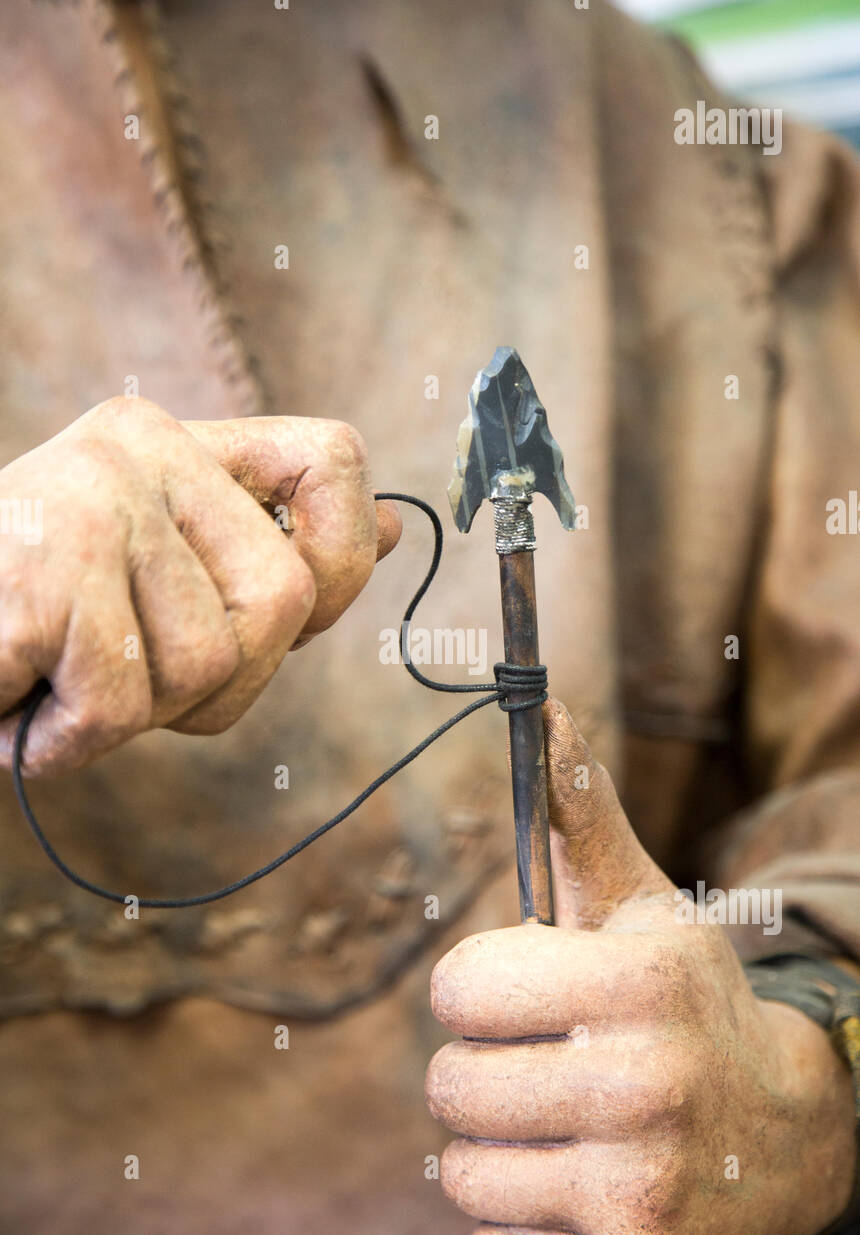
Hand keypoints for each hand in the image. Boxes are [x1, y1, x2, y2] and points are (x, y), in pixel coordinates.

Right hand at [0, 396, 399, 773]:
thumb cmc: (14, 617)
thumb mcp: (147, 571)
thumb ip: (257, 548)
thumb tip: (395, 532)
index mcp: (170, 441)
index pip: (332, 463)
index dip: (341, 556)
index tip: (294, 611)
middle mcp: (136, 449)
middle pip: (281, 604)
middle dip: (218, 681)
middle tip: (119, 674)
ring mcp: (87, 504)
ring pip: (207, 667)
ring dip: (131, 715)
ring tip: (53, 679)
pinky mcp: (39, 573)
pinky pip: (121, 706)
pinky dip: (66, 742)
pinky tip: (17, 704)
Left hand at [427, 699, 858, 1234]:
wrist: (791, 1141)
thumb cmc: (686, 1009)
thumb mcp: (644, 914)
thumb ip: (580, 822)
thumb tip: (547, 715)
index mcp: (640, 985)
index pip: (457, 989)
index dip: (478, 990)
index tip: (522, 996)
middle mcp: (646, 1088)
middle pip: (449, 1086)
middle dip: (484, 1071)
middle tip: (547, 1070)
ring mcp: (640, 1194)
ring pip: (463, 1175)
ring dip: (499, 1152)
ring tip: (566, 1132)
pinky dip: (522, 1230)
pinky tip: (584, 1193)